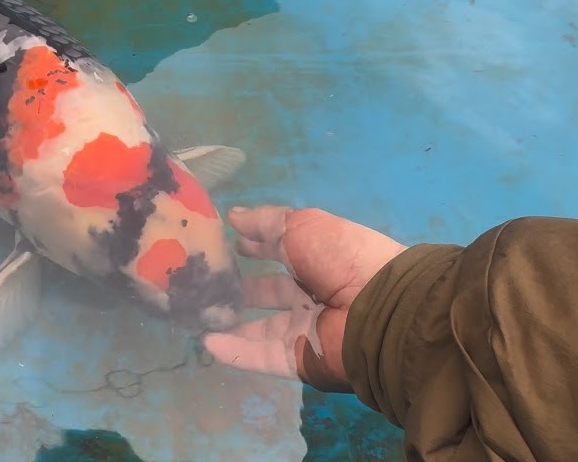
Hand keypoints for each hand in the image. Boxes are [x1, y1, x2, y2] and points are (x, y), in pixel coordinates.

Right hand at [203, 206, 407, 391]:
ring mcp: (306, 330)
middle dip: (244, 290)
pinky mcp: (300, 360)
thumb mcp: (301, 226)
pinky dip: (236, 352)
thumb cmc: (340, 257)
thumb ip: (265, 223)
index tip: (230, 245)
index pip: (281, 255)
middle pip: (271, 294)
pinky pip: (262, 357)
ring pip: (262, 329)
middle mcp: (314, 295)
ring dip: (234, 324)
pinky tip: (208, 343)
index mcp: (319, 260)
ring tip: (201, 316)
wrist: (375, 308)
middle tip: (209, 286)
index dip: (257, 248)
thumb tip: (233, 216)